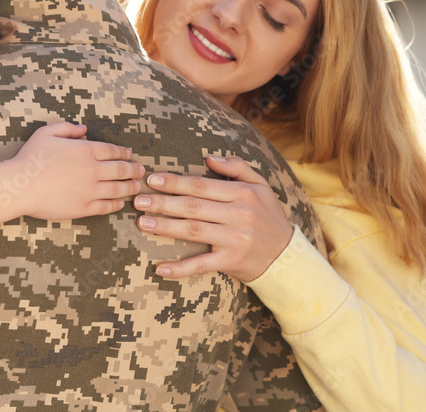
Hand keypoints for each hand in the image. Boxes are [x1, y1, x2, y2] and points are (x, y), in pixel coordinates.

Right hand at [0, 122, 143, 232]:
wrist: (20, 186)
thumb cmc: (30, 158)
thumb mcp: (46, 133)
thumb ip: (67, 128)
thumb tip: (83, 128)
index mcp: (85, 150)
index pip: (113, 151)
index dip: (124, 152)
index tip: (129, 154)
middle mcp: (93, 170)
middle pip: (121, 170)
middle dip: (133, 170)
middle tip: (141, 171)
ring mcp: (90, 191)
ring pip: (118, 189)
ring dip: (130, 187)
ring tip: (137, 187)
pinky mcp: (84, 208)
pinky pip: (107, 206)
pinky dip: (116, 204)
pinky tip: (120, 202)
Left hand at [132, 156, 292, 281]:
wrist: (287, 256)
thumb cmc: (267, 216)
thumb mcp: (260, 186)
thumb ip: (237, 167)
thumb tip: (209, 157)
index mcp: (243, 193)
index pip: (202, 185)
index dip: (175, 182)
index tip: (153, 180)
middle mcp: (239, 215)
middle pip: (193, 207)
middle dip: (164, 203)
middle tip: (139, 200)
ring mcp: (234, 240)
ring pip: (193, 231)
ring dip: (165, 227)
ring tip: (142, 223)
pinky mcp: (231, 263)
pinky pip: (201, 265)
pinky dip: (180, 268)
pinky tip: (160, 267)